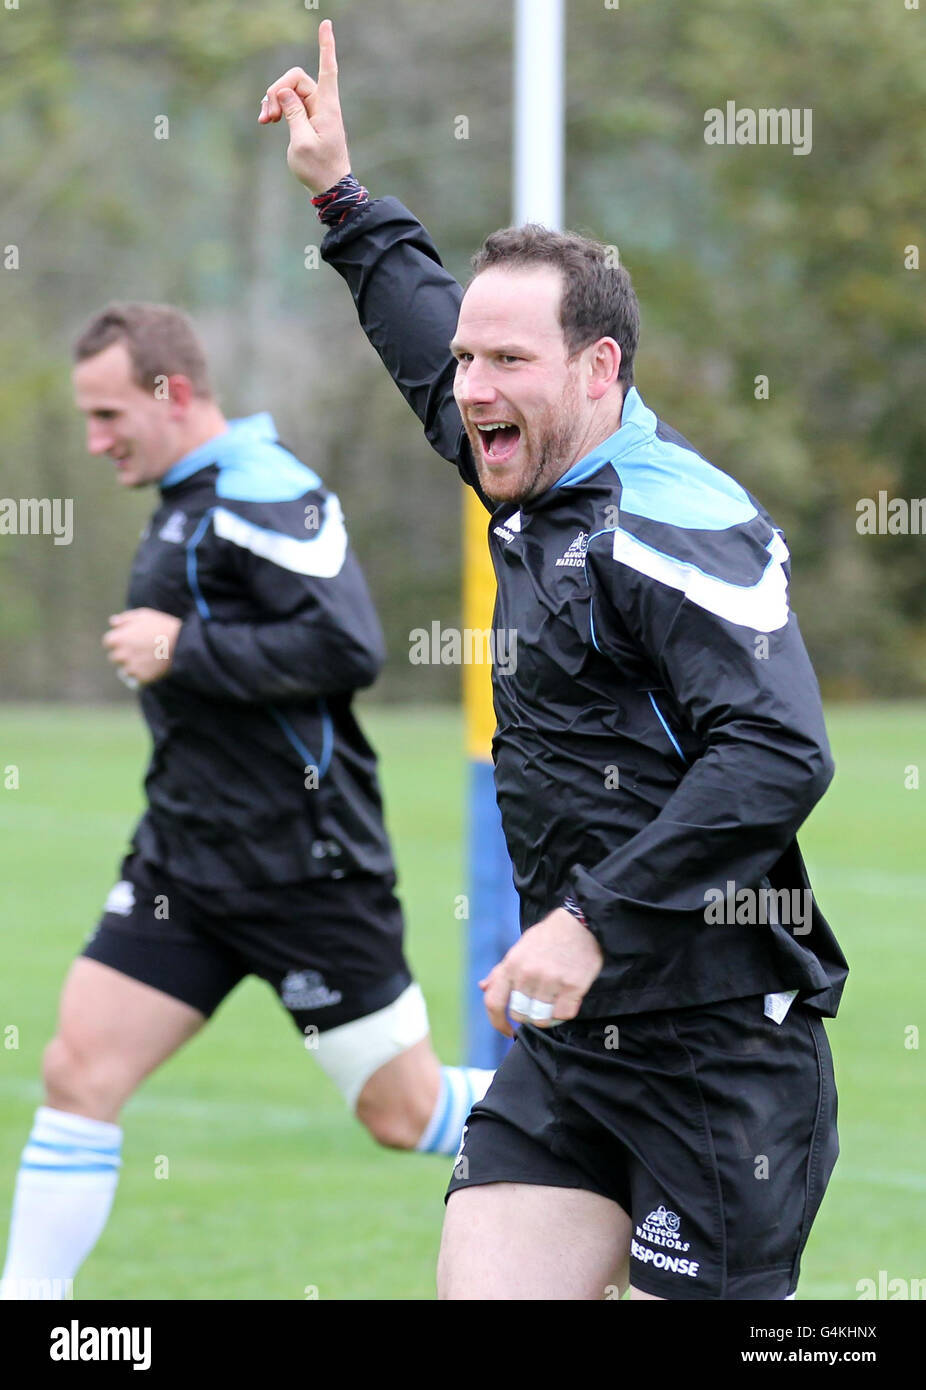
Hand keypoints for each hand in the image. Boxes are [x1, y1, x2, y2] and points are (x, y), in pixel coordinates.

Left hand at [103, 609, 180, 685]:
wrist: (182, 644)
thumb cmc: (162, 626)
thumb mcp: (143, 615)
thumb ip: (125, 619)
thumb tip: (112, 623)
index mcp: (117, 638)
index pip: (108, 642)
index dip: (119, 640)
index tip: (131, 640)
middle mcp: (121, 655)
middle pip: (115, 657)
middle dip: (124, 654)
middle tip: (141, 650)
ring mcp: (131, 668)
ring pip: (126, 670)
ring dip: (133, 666)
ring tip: (149, 659)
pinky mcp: (141, 678)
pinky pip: (137, 679)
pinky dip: (143, 675)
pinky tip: (154, 666)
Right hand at [258, 19, 351, 193]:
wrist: (330, 188)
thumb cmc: (318, 169)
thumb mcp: (301, 142)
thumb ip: (292, 113)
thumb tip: (283, 92)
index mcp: (327, 107)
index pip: (327, 69)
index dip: (325, 46)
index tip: (326, 23)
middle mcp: (322, 104)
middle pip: (296, 79)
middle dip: (277, 91)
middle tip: (268, 117)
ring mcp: (314, 111)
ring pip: (290, 91)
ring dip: (274, 101)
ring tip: (264, 121)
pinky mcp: (307, 120)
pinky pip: (289, 104)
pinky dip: (277, 109)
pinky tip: (267, 120)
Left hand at [480, 907, 603, 1037]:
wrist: (581, 923)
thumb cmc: (549, 936)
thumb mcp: (520, 948)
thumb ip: (501, 971)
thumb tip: (484, 987)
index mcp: (511, 965)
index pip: (494, 1002)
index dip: (497, 1022)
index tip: (507, 1030)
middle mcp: (527, 974)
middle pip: (520, 1014)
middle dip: (529, 1013)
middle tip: (540, 1002)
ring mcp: (550, 981)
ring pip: (541, 1018)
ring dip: (547, 1015)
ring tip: (554, 1001)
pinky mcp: (572, 987)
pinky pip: (563, 1015)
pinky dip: (565, 1012)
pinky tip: (567, 999)